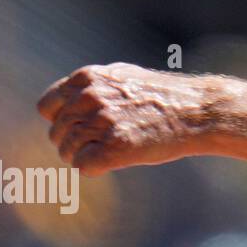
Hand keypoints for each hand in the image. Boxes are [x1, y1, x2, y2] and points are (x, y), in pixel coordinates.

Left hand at [37, 63, 215, 175]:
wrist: (199, 111)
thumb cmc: (165, 97)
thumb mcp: (124, 78)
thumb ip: (91, 87)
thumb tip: (61, 103)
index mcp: (88, 78)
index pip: (47, 107)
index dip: (62, 120)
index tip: (83, 127)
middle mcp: (90, 97)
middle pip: (57, 132)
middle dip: (75, 142)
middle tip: (103, 144)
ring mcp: (101, 122)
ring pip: (67, 151)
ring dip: (85, 157)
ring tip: (112, 152)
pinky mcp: (113, 147)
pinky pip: (82, 166)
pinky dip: (95, 168)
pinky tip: (116, 160)